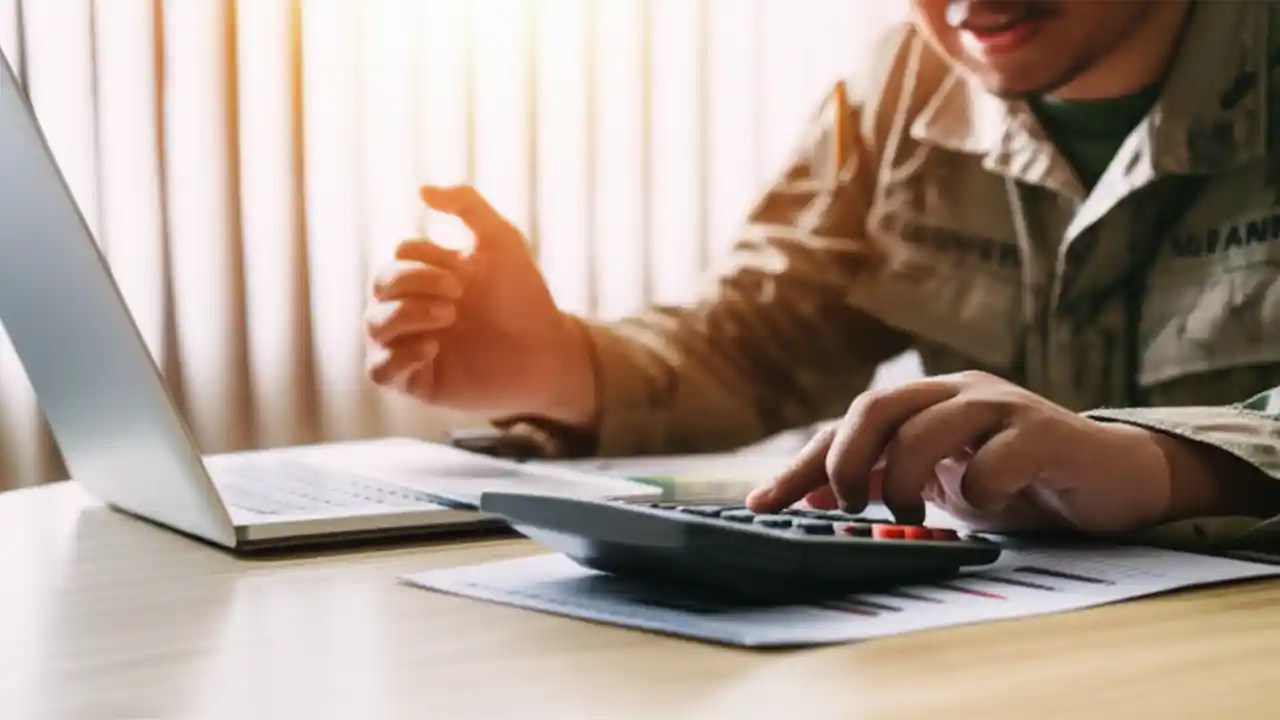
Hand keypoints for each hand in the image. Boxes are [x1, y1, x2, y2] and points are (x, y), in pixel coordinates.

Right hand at [364, 185, 595, 424]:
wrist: (547, 349)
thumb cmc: (524, 296)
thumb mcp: (502, 240)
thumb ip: (468, 206)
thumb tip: (421, 191)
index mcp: (426, 275)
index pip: (397, 256)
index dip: (423, 261)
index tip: (464, 273)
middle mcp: (411, 308)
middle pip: (379, 285)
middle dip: (415, 283)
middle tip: (458, 293)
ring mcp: (409, 345)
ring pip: (373, 326)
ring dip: (406, 316)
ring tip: (449, 316)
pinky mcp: (416, 381)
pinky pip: (378, 371)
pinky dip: (397, 357)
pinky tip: (433, 348)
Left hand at [746, 371, 1253, 534]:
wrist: (1111, 479)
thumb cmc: (1019, 480)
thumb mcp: (940, 484)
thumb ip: (885, 480)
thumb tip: (813, 497)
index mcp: (925, 402)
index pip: (847, 424)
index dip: (802, 464)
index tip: (762, 504)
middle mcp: (957, 392)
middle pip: (877, 405)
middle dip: (847, 460)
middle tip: (847, 507)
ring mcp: (1001, 407)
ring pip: (926, 426)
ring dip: (905, 479)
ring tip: (912, 515)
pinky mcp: (1044, 431)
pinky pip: (994, 458)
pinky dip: (982, 491)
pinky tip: (993, 507)